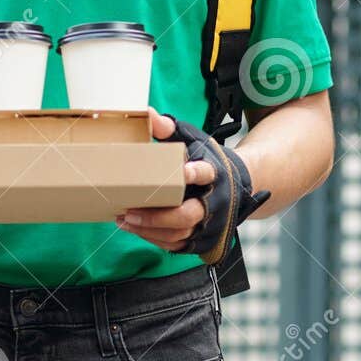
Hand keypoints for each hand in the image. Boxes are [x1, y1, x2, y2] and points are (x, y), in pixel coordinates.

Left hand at [116, 109, 266, 259]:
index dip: (195, 173)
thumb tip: (146, 114)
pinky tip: (136, 229)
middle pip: (187, 215)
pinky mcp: (202, 238)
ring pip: (179, 234)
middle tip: (130, 211)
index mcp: (214, 173)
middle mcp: (214, 201)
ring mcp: (209, 223)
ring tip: (124, 220)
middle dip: (156, 216)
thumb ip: (168, 129)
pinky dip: (154, 239)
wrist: (235, 184)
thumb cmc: (206, 159)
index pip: (205, 173)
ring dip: (148, 230)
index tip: (182, 171)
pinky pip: (177, 245)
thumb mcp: (191, 139)